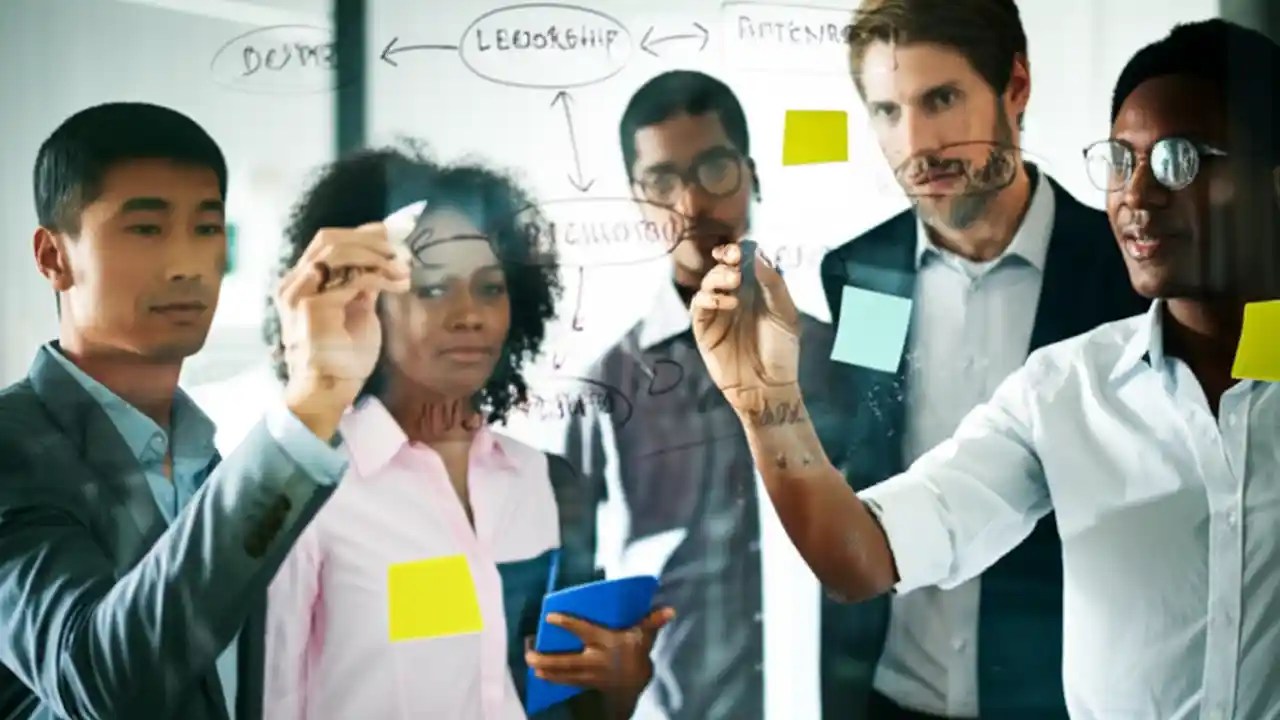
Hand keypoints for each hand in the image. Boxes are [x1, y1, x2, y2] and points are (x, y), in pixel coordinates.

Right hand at [274, 223, 410, 421]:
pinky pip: (351, 278)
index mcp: (302, 281)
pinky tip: (398, 284)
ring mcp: (299, 293)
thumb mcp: (357, 309)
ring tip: (403, 270)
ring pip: (339, 252)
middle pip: (331, 239)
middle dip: (372, 241)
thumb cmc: (343, 356)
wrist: (328, 390)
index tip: (394, 235)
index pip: (328, 241)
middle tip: (402, 253)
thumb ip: (363, 284)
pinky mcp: (312, 307)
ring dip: (377, 256)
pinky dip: (380, 276)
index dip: (363, 233)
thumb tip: (383, 260)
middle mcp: (294, 282)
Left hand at [525, 608, 674, 703]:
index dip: (568, 625)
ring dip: (546, 670)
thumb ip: (653, 622)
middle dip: (548, 659)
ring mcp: (591, 675)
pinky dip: (553, 679)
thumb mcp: (645, 636)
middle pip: (568, 661)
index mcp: (608, 642)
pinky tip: (539, 675)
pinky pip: (567, 682)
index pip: (585, 631)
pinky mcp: (587, 683)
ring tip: (530, 664)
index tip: (550, 617)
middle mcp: (597, 659)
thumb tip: (670, 610)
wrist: (638, 682)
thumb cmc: (637, 651)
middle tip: (529, 654)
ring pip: (564, 674)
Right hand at [691, 241, 801, 413]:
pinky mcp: (704, 330)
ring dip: (717, 276)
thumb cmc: (781, 350)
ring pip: (706, 285)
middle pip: (719, 270)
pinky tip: (728, 302)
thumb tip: (758, 255)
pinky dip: (710, 298)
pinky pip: (699, 307)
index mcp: (752, 292)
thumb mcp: (785, 314)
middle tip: (733, 259)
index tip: (740, 248)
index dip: (735, 252)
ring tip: (733, 281)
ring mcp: (716, 314)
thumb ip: (773, 285)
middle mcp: (732, 299)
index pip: (738, 264)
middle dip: (723, 260)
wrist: (769, 386)